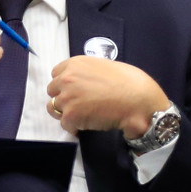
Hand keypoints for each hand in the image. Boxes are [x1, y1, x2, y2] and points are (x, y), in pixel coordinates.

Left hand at [45, 56, 169, 135]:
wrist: (139, 101)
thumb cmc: (130, 82)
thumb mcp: (106, 66)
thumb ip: (89, 73)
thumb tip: (86, 82)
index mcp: (76, 64)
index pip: (56, 74)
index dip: (64, 84)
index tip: (73, 90)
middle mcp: (67, 78)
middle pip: (52, 90)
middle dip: (63, 97)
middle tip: (79, 104)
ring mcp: (67, 97)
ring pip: (53, 108)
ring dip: (65, 112)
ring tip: (82, 116)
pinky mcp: (70, 116)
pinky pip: (65, 124)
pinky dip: (74, 127)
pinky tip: (88, 125)